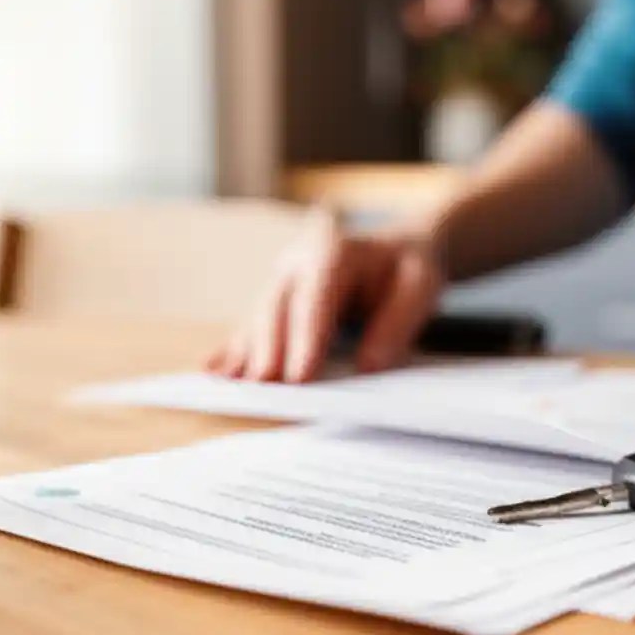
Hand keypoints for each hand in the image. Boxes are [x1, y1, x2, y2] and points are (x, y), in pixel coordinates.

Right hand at [207, 208, 445, 382]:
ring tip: (232, 386)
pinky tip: (214, 371)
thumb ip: (397, 322)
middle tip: (264, 387)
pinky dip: (234, 350)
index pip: (317, 297)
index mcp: (334, 251)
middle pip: (277, 307)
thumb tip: (369, 365)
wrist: (399, 247)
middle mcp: (298, 261)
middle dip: (268, 349)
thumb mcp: (420, 286)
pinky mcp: (274, 298)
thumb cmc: (408, 267)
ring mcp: (280, 279)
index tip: (302, 375)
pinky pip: (251, 325)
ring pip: (258, 317)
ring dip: (246, 353)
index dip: (306, 337)